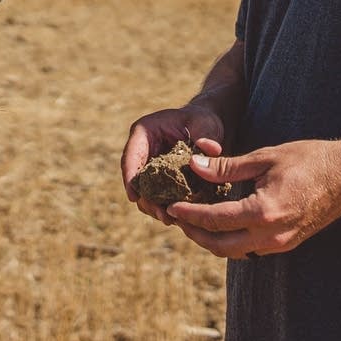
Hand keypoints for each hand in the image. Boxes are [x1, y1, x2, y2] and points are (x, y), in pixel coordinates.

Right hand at [121, 103, 227, 223]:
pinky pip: (157, 196)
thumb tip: (211, 149)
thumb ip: (207, 136)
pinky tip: (178, 217)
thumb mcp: (206, 124)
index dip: (129, 177)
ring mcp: (149, 168)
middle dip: (146, 199)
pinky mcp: (159, 181)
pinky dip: (165, 206)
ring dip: (154, 207)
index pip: (131, 156)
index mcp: (145, 133)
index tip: (133, 196)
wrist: (206, 129)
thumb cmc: (202, 121)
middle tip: (162, 215)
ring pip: (144, 192)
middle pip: (136, 179)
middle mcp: (142, 151)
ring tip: (170, 219)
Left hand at [166, 139, 340, 257]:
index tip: (171, 207)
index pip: (215, 220)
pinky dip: (231, 239)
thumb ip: (227, 167)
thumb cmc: (310, 159)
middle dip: (195, 233)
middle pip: (220, 246)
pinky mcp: (287, 242)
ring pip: (234, 252)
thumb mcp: (265, 157)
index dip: (189, 215)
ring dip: (212, 239)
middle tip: (177, 217)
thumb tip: (194, 166)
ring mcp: (281, 242)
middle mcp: (271, 234)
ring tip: (194, 220)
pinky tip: (222, 222)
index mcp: (264, 211)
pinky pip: (251, 249)